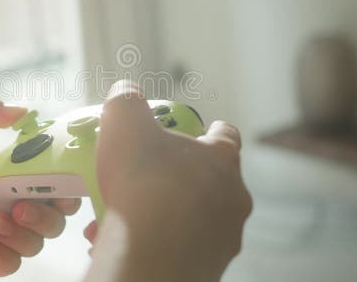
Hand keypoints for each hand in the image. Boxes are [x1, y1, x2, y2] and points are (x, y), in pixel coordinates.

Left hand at [0, 94, 80, 277]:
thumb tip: (21, 111)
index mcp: (13, 179)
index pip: (55, 187)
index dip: (67, 188)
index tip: (62, 184)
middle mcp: (11, 209)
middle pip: (55, 220)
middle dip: (46, 215)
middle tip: (19, 206)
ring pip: (36, 244)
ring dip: (21, 233)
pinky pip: (10, 264)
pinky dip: (1, 252)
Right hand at [85, 82, 251, 281]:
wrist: (151, 257)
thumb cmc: (144, 186)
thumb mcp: (125, 124)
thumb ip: (126, 101)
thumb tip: (125, 92)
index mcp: (221, 160)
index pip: (226, 138)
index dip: (209, 133)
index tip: (195, 134)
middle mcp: (232, 199)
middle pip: (210, 182)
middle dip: (179, 180)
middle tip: (146, 182)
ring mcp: (224, 238)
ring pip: (195, 220)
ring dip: (166, 215)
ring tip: (130, 217)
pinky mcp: (208, 269)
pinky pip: (184, 251)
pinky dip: (160, 244)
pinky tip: (131, 243)